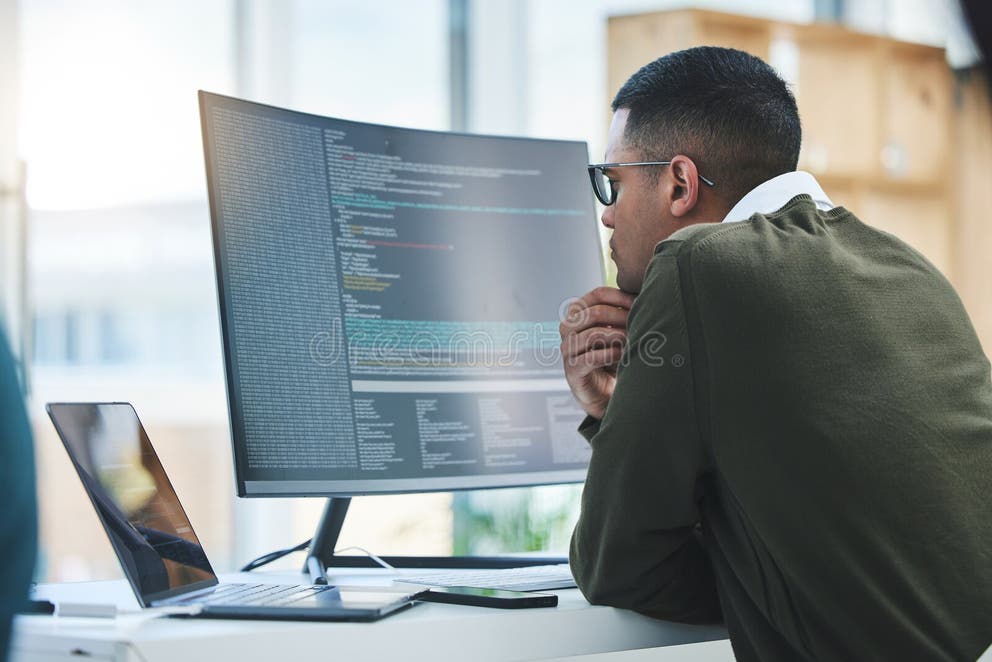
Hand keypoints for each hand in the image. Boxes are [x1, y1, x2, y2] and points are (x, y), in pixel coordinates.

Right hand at [559, 286, 634, 419]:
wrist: (604, 391)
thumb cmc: (612, 357)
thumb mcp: (618, 330)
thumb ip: (623, 313)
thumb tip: (645, 294)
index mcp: (578, 313)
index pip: (597, 294)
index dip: (620, 297)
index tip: (640, 303)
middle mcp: (568, 328)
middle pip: (593, 313)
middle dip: (620, 317)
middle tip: (640, 325)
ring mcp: (567, 349)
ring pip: (592, 334)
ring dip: (617, 336)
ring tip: (633, 341)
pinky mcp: (572, 370)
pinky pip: (590, 358)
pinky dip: (611, 354)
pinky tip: (623, 355)